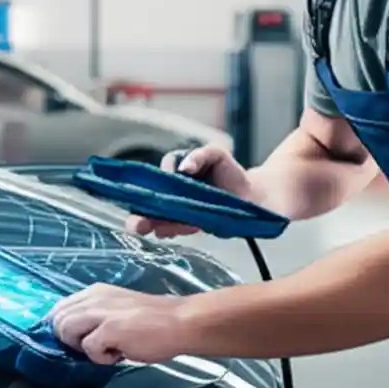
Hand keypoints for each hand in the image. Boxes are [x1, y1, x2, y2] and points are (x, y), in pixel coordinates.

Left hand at [45, 283, 190, 363]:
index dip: (62, 328)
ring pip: (65, 331)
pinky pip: (88, 349)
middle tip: (95, 346)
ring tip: (106, 349)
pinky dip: (101, 358)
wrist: (179, 322)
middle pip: (57, 320)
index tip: (78, 340)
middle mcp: (93, 298)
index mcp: (94, 292)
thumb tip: (76, 333)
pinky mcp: (109, 329)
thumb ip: (96, 315)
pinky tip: (119, 354)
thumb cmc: (153, 320)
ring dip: (82, 347)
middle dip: (70, 340)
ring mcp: (100, 312)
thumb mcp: (117, 309)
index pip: (59, 308)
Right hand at [123, 145, 254, 237]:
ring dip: (153, 224)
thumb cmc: (231, 172)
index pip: (159, 177)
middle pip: (152, 201)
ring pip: (160, 217)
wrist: (252, 198)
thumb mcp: (217, 155)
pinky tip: (164, 232)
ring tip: (148, 229)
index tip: (163, 189)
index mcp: (176, 172)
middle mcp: (173, 191)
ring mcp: (179, 209)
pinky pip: (175, 228)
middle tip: (135, 223)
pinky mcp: (188, 224)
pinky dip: (169, 230)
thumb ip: (200, 155)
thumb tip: (184, 168)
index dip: (157, 184)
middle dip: (141, 212)